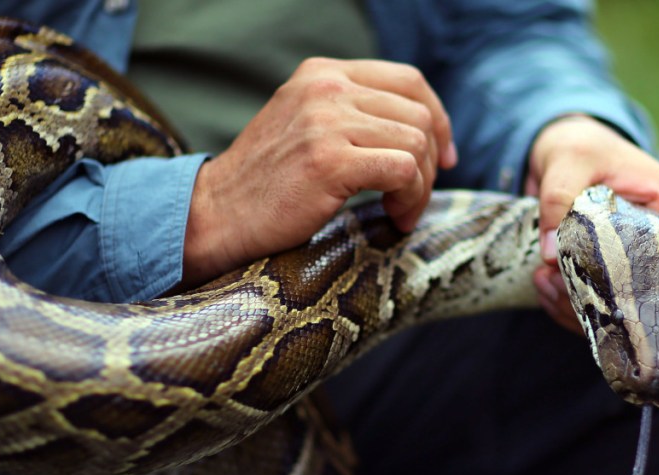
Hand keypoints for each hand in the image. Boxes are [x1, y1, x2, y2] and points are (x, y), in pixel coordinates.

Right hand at [181, 57, 456, 286]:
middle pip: (419, 114)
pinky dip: (410, 199)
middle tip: (413, 199)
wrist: (216, 214)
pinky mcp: (329, 160)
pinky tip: (393, 217)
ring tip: (399, 212)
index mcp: (322, 74)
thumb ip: (351, 115)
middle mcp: (326, 88)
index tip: (443, 158)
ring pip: (416, 143)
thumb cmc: (264, 184)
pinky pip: (403, 170)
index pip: (409, 81)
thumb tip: (420, 131)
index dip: (438, 120)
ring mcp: (326, 122)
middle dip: (429, 163)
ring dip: (420, 186)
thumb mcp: (305, 126)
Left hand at [525, 115, 658, 331]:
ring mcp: (632, 262)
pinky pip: (595, 307)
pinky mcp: (604, 274)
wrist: (558, 150)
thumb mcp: (569, 159)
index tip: (647, 297)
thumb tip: (551, 255)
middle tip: (568, 289)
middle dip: (615, 307)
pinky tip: (542, 286)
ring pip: (624, 309)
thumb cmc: (578, 146)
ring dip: (581, 310)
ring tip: (545, 282)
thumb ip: (559, 197)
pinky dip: (566, 308)